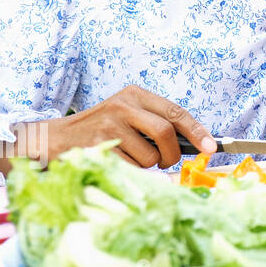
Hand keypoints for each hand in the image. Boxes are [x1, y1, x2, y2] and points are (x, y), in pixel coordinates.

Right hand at [45, 85, 216, 168]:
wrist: (54, 138)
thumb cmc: (101, 129)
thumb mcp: (128, 115)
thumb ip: (155, 123)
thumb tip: (194, 144)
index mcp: (136, 95)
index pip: (175, 111)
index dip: (197, 131)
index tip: (211, 147)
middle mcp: (123, 106)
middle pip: (165, 133)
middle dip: (171, 154)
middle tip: (164, 161)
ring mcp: (109, 126)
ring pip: (149, 156)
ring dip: (147, 165)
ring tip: (130, 157)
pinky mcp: (98, 147)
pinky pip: (131, 168)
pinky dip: (131, 171)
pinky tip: (117, 162)